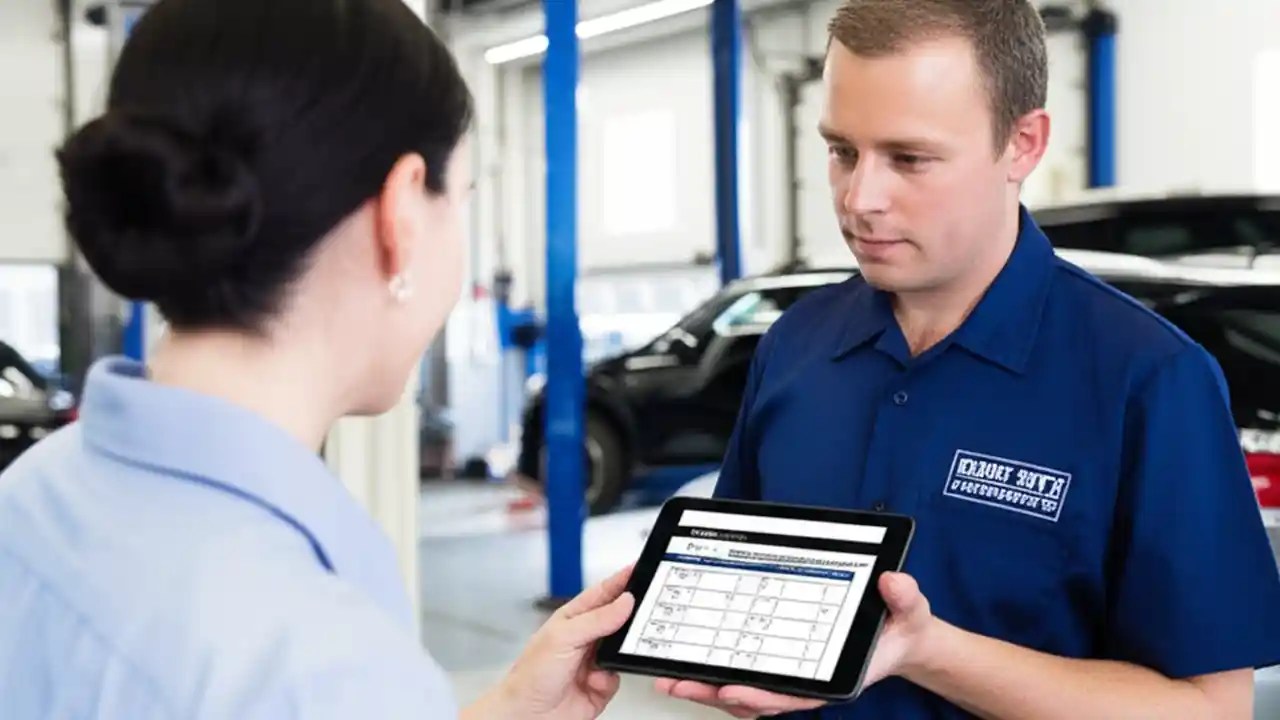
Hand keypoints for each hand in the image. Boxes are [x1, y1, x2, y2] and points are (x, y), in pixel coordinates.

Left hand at [468, 565, 635, 719]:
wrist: (528, 716)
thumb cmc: (531, 676)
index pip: (603, 593)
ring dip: (620, 652)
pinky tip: (594, 681)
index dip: (622, 580)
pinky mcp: (602, 683)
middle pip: (619, 619)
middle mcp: (586, 637)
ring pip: (624, 647)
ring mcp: (595, 660)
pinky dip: (610, 678)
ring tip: (609, 655)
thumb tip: (625, 602)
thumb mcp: (563, 638)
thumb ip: (597, 619)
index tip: (640, 568)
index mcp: (574, 618)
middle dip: (631, 618)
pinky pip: (620, 674)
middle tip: (645, 612)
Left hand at [654, 572, 936, 717]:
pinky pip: (747, 673)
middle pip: (757, 693)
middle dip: (716, 693)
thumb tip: (893, 582)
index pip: (793, 692)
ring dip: (709, 687)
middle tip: (679, 685)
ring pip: (745, 687)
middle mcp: (808, 678)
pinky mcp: (782, 663)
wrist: (899, 633)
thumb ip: (904, 599)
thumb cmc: (899, 627)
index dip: (761, 695)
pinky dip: (720, 674)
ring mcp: (792, 673)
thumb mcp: (911, 610)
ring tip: (672, 680)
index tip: (733, 691)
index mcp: (835, 674)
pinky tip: (693, 669)